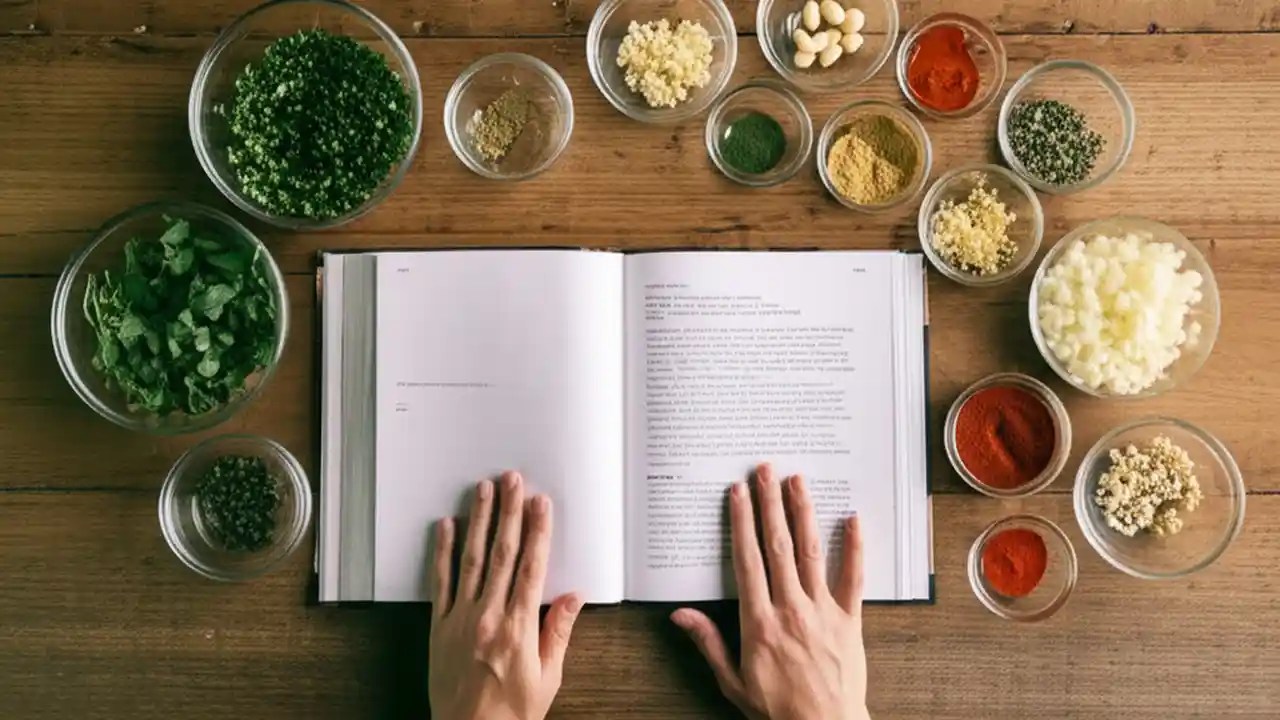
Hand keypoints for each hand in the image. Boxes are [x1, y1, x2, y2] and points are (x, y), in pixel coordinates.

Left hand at [428, 472, 582, 719]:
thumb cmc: (512, 712)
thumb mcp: (548, 676)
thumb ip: (558, 632)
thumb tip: (573, 597)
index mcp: (519, 627)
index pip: (531, 568)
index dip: (538, 532)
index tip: (540, 503)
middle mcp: (488, 616)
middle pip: (502, 554)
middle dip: (509, 513)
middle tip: (511, 480)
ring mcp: (461, 619)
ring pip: (471, 560)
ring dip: (478, 521)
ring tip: (483, 490)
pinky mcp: (439, 627)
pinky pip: (440, 582)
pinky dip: (442, 552)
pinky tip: (445, 526)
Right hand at [671, 464, 868, 719]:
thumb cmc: (777, 710)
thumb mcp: (732, 681)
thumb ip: (708, 643)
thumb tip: (680, 615)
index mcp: (759, 622)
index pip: (747, 560)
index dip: (741, 523)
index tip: (737, 494)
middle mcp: (791, 609)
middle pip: (778, 546)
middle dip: (769, 504)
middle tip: (765, 471)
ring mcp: (822, 612)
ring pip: (811, 553)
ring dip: (803, 513)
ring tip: (798, 481)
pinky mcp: (849, 621)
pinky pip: (853, 579)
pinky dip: (854, 548)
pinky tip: (853, 519)